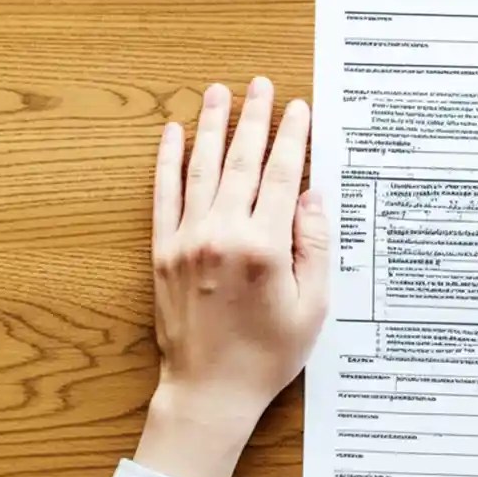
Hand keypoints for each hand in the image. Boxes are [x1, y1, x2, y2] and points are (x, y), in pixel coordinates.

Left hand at [134, 78, 329, 476]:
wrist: (210, 390)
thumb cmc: (268, 354)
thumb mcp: (312, 306)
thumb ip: (314, 245)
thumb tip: (313, 196)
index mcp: (264, 247)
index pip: (283, 176)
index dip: (293, 138)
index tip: (299, 109)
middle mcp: (222, 235)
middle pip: (240, 161)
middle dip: (253, 118)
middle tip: (260, 85)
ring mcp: (187, 240)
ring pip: (200, 168)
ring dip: (211, 125)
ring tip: (219, 92)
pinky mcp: (163, 251)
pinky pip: (164, 194)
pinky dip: (167, 161)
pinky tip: (173, 133)